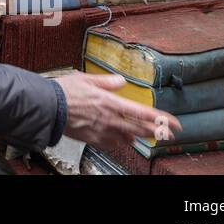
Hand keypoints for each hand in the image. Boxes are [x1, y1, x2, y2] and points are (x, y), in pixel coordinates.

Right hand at [54, 73, 180, 151]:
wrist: (48, 107)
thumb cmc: (64, 92)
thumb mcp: (87, 79)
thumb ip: (106, 81)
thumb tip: (120, 81)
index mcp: (112, 103)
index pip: (145, 114)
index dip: (163, 120)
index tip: (175, 124)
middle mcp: (111, 119)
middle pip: (141, 130)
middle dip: (156, 132)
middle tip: (167, 134)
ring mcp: (102, 131)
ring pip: (128, 139)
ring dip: (137, 138)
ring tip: (143, 137)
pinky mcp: (93, 139)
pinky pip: (112, 144)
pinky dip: (119, 142)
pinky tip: (120, 141)